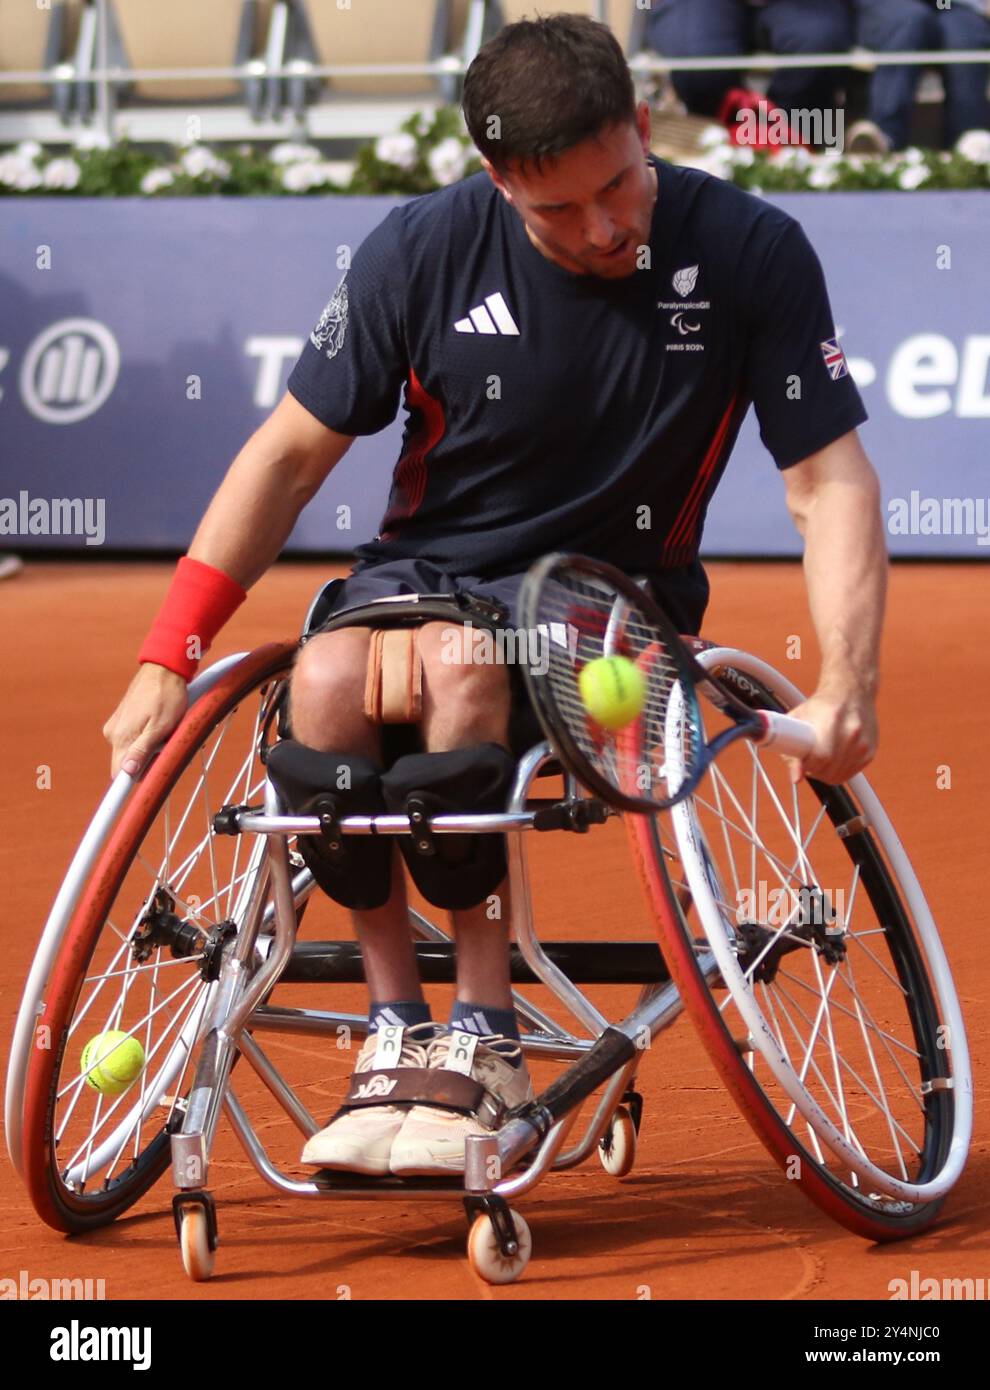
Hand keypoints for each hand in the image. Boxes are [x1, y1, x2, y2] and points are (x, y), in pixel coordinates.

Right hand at [103, 664, 188, 779]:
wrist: (164, 668)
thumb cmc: (166, 696)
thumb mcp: (160, 726)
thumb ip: (142, 750)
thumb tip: (127, 771)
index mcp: (121, 737)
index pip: (119, 773)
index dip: (133, 778)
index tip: (147, 777)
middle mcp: (113, 733)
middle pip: (128, 762)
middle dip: (148, 760)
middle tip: (166, 743)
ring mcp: (117, 725)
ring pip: (132, 750)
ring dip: (149, 747)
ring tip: (165, 730)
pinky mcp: (123, 719)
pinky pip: (134, 737)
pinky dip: (147, 736)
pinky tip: (159, 724)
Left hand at [784, 686, 876, 785]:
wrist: (852, 693)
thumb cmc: (821, 705)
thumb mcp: (798, 718)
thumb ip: (790, 747)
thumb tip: (796, 778)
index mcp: (832, 719)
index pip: (820, 757)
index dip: (807, 764)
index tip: (802, 760)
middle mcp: (852, 732)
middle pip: (829, 770)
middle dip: (814, 770)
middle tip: (808, 759)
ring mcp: (864, 744)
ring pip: (838, 775)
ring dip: (824, 772)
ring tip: (819, 757)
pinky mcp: (870, 753)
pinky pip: (849, 774)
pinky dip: (837, 771)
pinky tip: (832, 758)